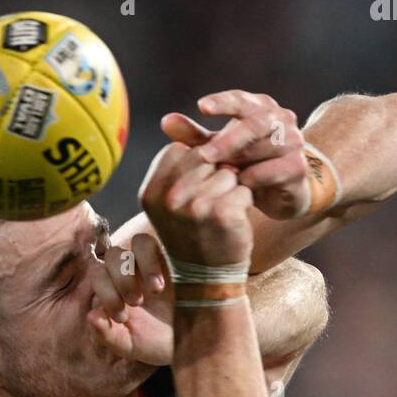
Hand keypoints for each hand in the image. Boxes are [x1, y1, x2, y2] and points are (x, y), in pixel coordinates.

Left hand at [86, 232, 174, 364]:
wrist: (189, 340)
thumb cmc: (155, 342)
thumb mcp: (129, 345)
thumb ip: (106, 335)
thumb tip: (91, 315)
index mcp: (112, 291)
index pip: (98, 276)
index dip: (106, 295)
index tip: (123, 318)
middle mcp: (126, 273)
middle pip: (110, 257)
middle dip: (120, 282)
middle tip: (137, 303)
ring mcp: (144, 263)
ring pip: (127, 247)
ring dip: (133, 270)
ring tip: (153, 292)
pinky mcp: (164, 257)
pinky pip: (145, 242)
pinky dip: (148, 259)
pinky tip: (160, 285)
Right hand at [138, 141, 253, 266]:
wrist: (207, 278)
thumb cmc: (192, 234)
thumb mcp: (171, 201)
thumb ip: (172, 164)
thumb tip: (170, 118)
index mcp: (151, 192)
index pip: (179, 150)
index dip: (197, 163)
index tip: (200, 187)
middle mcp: (169, 198)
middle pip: (205, 157)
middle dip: (217, 173)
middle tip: (215, 201)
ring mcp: (194, 206)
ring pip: (227, 171)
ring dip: (233, 188)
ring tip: (223, 213)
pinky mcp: (221, 214)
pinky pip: (243, 188)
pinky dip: (245, 201)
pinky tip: (235, 221)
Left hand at [162, 90, 313, 220]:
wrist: (283, 191)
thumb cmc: (247, 163)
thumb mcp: (218, 150)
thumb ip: (194, 137)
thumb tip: (165, 122)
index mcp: (260, 108)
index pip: (241, 99)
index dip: (223, 102)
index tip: (202, 107)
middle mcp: (281, 119)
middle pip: (255, 122)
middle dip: (228, 139)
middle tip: (205, 154)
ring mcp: (293, 142)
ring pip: (267, 146)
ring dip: (241, 160)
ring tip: (220, 174)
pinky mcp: (298, 167)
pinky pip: (277, 169)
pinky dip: (257, 177)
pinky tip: (242, 185)